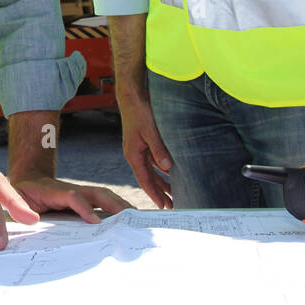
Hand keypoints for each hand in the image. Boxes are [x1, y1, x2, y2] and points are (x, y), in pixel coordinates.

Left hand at [12, 178, 133, 221]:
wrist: (27, 181)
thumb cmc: (21, 194)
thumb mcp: (17, 200)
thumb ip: (20, 209)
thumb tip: (32, 220)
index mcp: (54, 191)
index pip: (73, 197)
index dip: (84, 208)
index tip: (95, 221)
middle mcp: (72, 191)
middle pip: (98, 193)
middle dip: (115, 204)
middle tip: (131, 218)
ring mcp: (80, 195)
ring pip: (105, 197)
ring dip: (122, 206)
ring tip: (138, 220)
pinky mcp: (84, 201)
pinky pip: (103, 204)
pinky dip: (118, 210)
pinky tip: (129, 221)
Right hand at [116, 87, 172, 208]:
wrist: (131, 99)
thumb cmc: (139, 114)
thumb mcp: (150, 132)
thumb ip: (158, 149)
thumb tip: (167, 167)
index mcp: (133, 155)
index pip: (145, 180)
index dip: (154, 193)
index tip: (162, 205)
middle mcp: (135, 155)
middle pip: (148, 178)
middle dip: (159, 192)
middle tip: (170, 205)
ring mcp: (138, 150)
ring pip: (151, 171)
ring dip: (161, 182)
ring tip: (172, 194)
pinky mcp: (143, 144)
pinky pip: (153, 162)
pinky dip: (161, 170)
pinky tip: (169, 173)